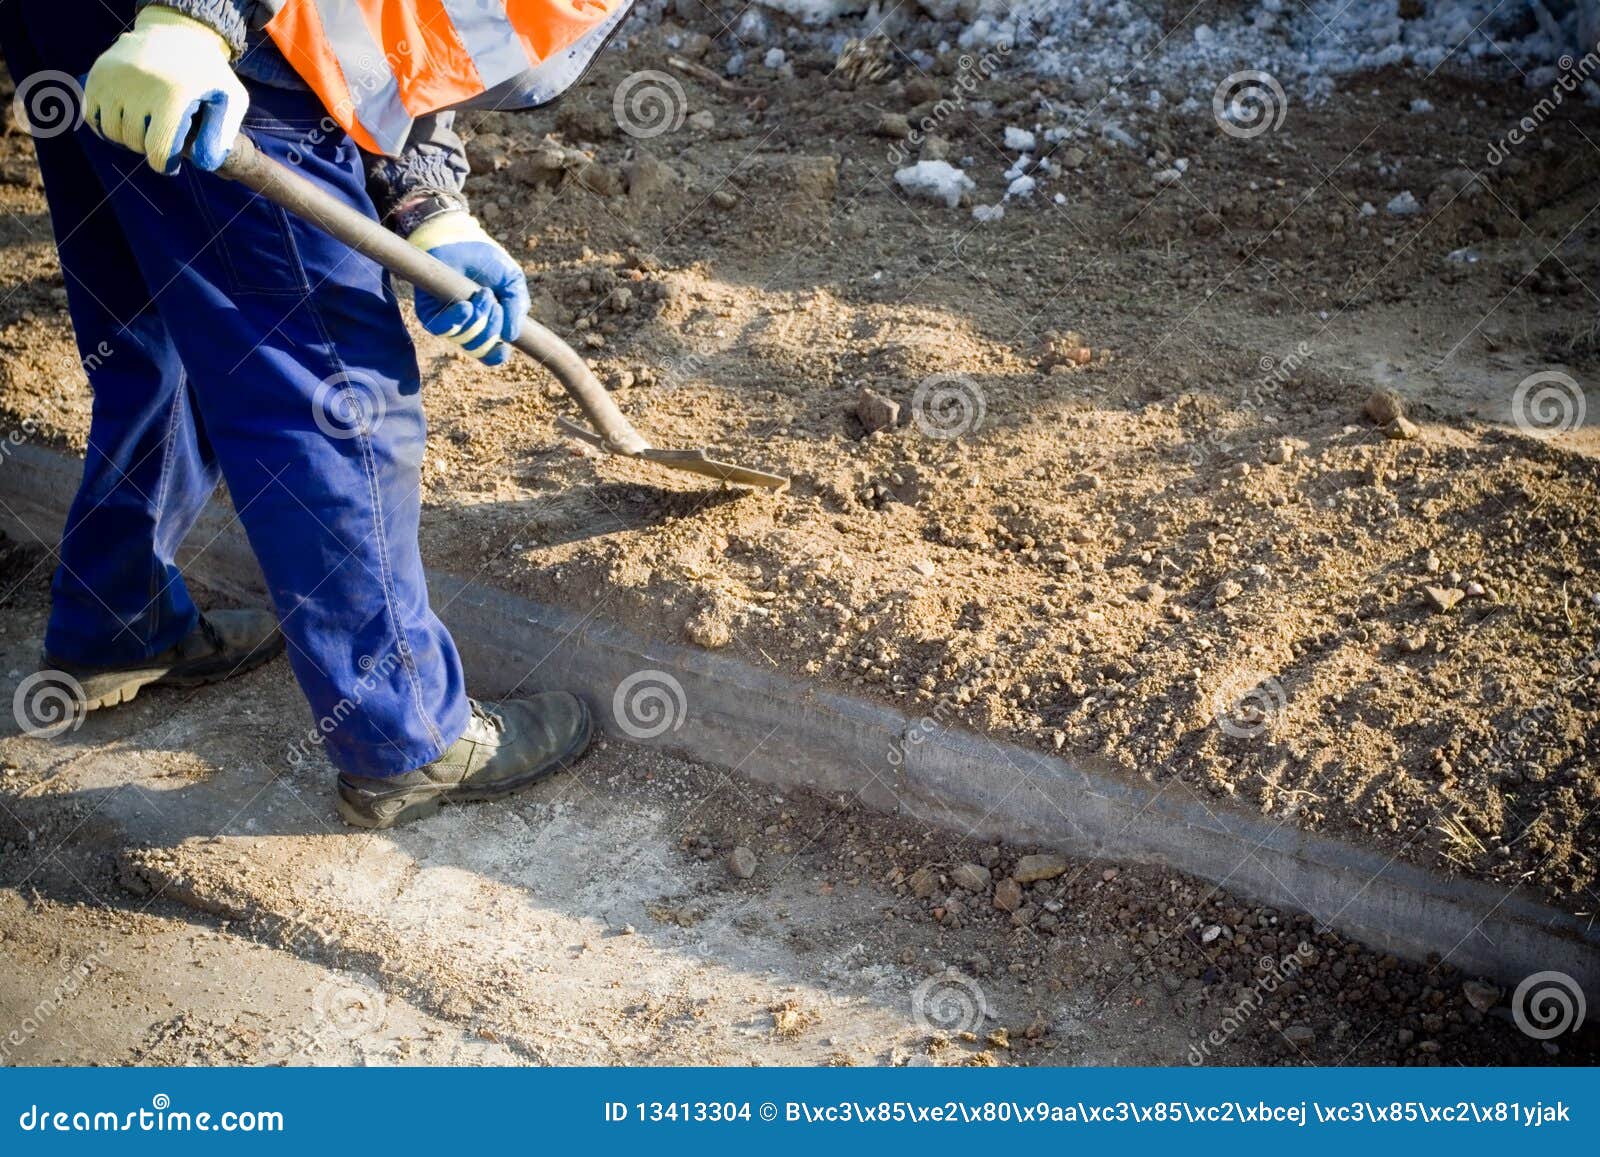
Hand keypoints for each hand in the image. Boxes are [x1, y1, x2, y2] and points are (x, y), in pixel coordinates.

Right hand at [82, 7, 246, 173]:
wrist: (177, 31)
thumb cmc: (207, 74)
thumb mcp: (231, 99)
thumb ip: (222, 135)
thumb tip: (204, 164)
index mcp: (174, 96)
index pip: (159, 150)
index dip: (166, 165)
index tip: (171, 162)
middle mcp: (140, 87)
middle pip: (135, 142)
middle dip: (150, 147)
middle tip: (162, 136)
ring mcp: (115, 79)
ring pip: (112, 132)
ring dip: (128, 137)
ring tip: (145, 127)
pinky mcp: (98, 73)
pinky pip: (92, 115)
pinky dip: (106, 123)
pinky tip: (124, 119)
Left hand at [406, 211, 530, 366]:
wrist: (458, 238)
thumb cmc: (485, 259)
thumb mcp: (512, 281)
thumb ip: (518, 307)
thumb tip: (511, 337)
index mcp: (487, 325)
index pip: (490, 354)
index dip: (498, 352)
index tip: (507, 340)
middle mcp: (466, 327)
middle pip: (480, 348)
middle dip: (492, 328)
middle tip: (493, 301)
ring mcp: (447, 322)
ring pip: (465, 340)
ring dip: (480, 319)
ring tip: (482, 293)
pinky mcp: (429, 313)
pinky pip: (443, 329)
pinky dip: (458, 320)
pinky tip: (466, 306)